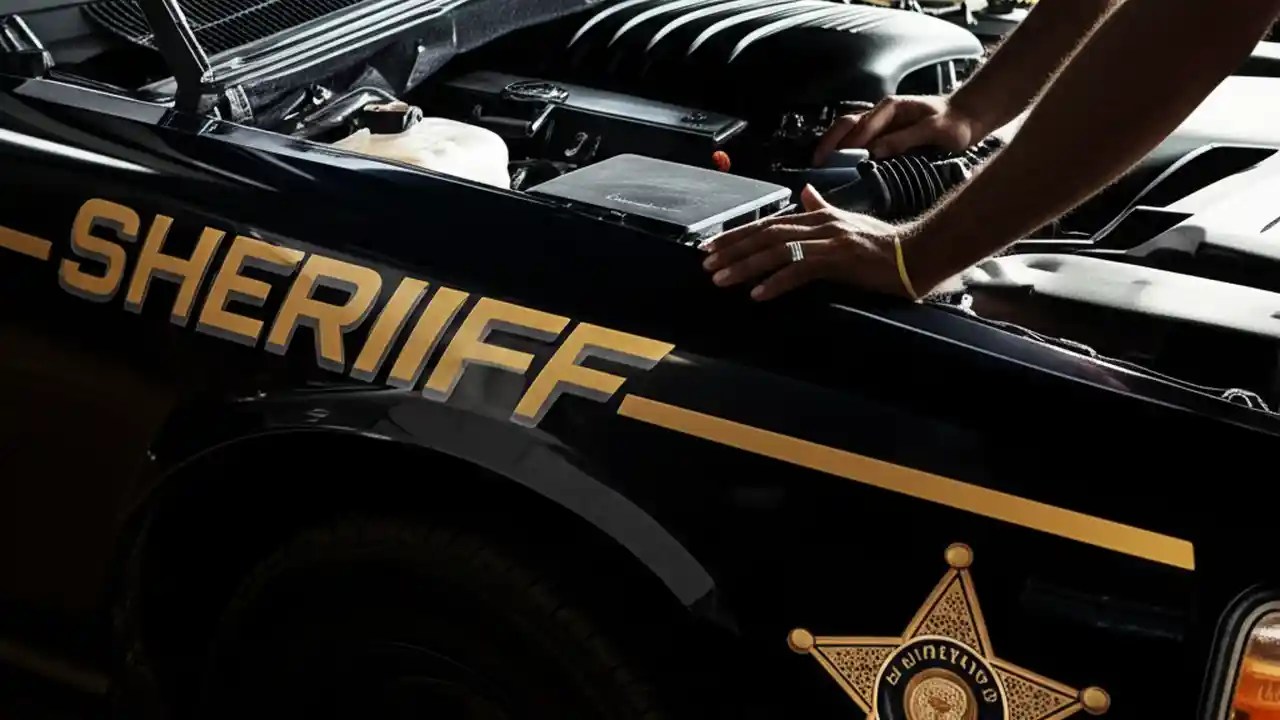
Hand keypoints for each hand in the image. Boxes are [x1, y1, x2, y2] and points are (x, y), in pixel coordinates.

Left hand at [701, 185, 918, 301]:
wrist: (914, 254)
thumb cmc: (881, 243)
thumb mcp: (846, 221)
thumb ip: (821, 207)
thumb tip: (804, 193)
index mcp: (817, 216)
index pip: (768, 223)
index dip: (738, 234)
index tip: (712, 245)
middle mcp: (818, 224)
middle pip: (765, 233)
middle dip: (732, 247)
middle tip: (705, 261)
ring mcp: (828, 240)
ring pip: (776, 250)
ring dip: (745, 265)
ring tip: (720, 278)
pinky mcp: (839, 259)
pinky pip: (800, 269)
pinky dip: (776, 281)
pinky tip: (757, 293)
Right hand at [812, 95, 985, 164]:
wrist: (967, 119)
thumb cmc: (954, 124)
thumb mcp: (933, 131)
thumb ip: (904, 140)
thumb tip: (874, 152)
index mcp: (891, 108)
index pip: (862, 124)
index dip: (849, 144)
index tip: (839, 162)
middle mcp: (881, 113)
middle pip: (846, 123)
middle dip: (830, 142)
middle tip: (817, 162)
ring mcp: (880, 123)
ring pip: (847, 130)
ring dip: (832, 145)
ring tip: (820, 164)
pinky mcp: (883, 134)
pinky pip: (857, 140)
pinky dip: (843, 149)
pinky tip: (835, 163)